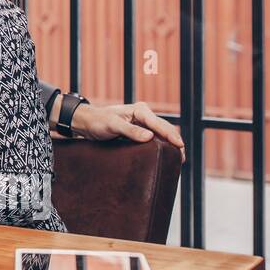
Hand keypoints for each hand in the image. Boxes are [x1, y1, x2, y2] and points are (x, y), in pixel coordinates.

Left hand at [69, 102, 184, 160]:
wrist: (87, 123)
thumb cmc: (98, 122)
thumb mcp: (112, 125)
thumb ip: (130, 131)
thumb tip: (150, 137)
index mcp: (139, 110)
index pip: (159, 123)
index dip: (170, 135)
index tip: (180, 145)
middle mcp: (144, 115)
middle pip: (165, 128)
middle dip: (175, 141)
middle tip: (181, 158)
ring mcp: (143, 124)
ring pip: (162, 134)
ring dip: (170, 145)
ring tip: (178, 159)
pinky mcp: (140, 132)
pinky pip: (155, 139)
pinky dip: (162, 146)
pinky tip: (166, 155)